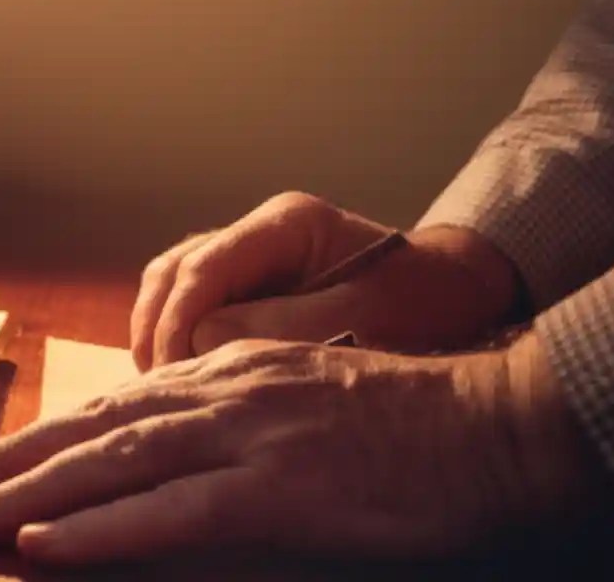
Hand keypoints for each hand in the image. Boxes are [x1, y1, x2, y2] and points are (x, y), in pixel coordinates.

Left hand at [0, 334, 593, 565]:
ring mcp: (249, 436)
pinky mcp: (277, 490)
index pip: (117, 402)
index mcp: (231, 369)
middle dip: (14, 463)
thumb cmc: (408, 427)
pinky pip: (168, 514)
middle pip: (97, 427)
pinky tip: (43, 546)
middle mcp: (226, 390)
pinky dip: (98, 530)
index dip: (47, 437)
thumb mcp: (303, 403)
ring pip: (115, 464)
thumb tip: (166, 460)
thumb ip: (233, 421)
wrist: (495, 428)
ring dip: (31, 495)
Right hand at [131, 192, 521, 369]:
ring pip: (174, 285)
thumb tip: (201, 339)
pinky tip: (181, 382)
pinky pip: (195, 306)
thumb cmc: (422, 304)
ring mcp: (252, 258)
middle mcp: (258, 233)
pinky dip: (177, 339)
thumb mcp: (363, 316)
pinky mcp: (252, 288)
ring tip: (159, 390)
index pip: (202, 266)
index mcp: (286, 224)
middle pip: (174, 270)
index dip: (176, 322)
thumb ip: (284, 326)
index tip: (171, 376)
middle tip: (155, 390)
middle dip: (156, 328)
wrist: (457, 297)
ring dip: (158, 334)